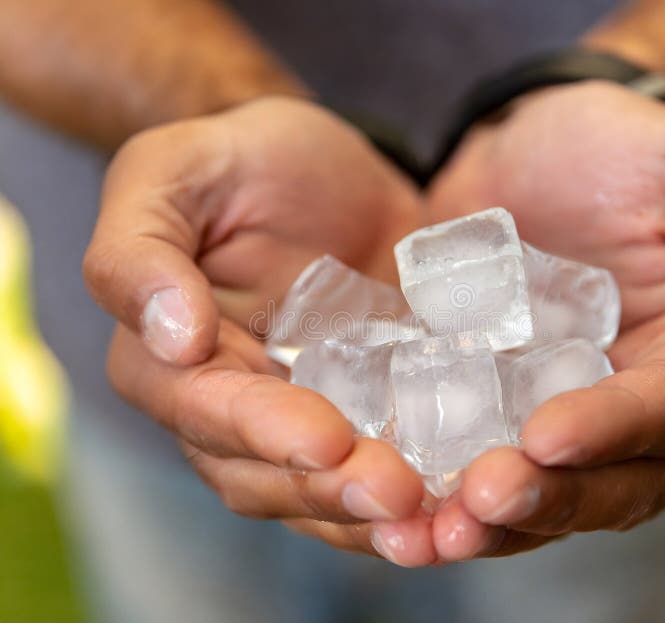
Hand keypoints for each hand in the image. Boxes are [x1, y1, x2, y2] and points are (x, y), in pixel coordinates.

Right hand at [83, 98, 431, 559]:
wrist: (327, 169)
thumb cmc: (242, 160)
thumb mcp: (176, 171)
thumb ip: (141, 246)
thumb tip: (171, 336)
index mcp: (170, 355)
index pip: (203, 409)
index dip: (259, 431)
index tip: (326, 440)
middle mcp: (229, 403)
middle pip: (262, 474)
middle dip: (327, 492)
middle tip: (398, 494)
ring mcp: (300, 415)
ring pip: (318, 493)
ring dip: (370, 516)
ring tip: (433, 521)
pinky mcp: (362, 411)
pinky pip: (378, 466)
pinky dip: (413, 495)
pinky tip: (458, 503)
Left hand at [408, 81, 664, 561]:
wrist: (528, 145)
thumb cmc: (622, 147)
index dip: (613, 431)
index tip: (545, 437)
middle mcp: (652, 413)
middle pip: (615, 480)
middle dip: (550, 498)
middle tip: (479, 499)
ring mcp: (576, 420)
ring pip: (553, 494)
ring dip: (499, 523)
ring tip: (435, 531)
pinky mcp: (511, 414)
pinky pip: (491, 467)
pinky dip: (453, 497)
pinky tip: (408, 514)